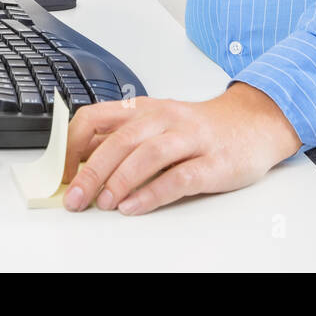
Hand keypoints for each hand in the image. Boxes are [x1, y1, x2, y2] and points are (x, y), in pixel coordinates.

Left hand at [61, 82, 301, 214]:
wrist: (253, 123)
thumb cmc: (199, 128)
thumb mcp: (156, 123)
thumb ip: (122, 140)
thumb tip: (79, 165)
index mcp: (143, 109)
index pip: (95, 117)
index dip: (73, 145)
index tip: (61, 172)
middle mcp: (164, 118)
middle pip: (119, 141)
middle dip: (91, 171)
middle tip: (75, 198)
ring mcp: (190, 139)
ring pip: (147, 155)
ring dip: (120, 180)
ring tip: (103, 203)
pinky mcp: (213, 162)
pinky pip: (178, 177)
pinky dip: (152, 194)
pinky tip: (134, 207)